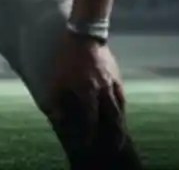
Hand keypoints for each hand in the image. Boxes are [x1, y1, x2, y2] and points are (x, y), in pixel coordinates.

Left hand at [46, 33, 141, 167]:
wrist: (84, 34)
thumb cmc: (67, 57)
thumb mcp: (56, 78)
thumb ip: (56, 100)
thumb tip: (57, 117)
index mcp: (87, 92)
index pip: (91, 118)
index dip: (90, 132)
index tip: (89, 142)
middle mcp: (103, 89)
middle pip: (111, 116)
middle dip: (114, 132)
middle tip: (116, 144)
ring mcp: (112, 81)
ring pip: (119, 105)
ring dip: (120, 120)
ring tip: (120, 130)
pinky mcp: (116, 73)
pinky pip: (121, 93)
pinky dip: (121, 104)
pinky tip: (120, 107)